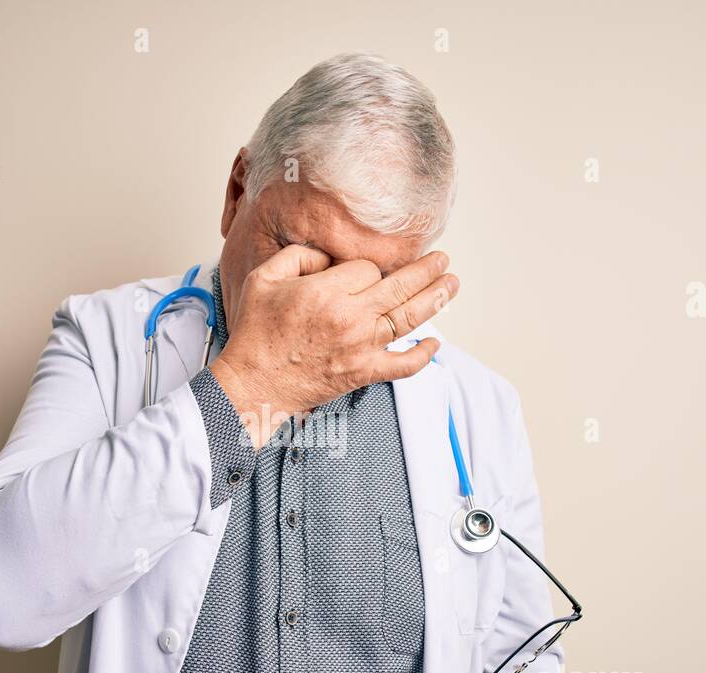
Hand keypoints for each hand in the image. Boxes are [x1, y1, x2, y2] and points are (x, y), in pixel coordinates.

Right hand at [209, 245, 458, 447]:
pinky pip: (403, 365)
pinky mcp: (364, 372)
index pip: (367, 267)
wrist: (254, 384)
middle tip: (442, 260)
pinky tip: (435, 343)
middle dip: (426, 270)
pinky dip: (424, 355)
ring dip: (435, 299)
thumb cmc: (256, 333)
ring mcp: (361, 346)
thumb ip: (298, 256)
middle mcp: (350, 317)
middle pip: (400, 286)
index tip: (361, 273)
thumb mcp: (264, 278)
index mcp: (327, 290)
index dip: (368, 267)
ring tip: (451, 285)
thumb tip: (330, 256)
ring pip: (409, 318)